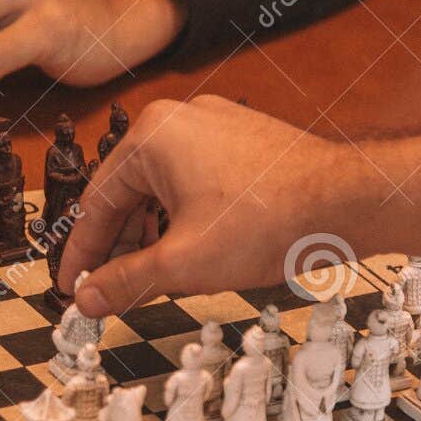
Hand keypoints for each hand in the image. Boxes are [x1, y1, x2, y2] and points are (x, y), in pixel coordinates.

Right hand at [60, 96, 363, 316]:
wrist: (347, 201)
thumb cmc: (269, 222)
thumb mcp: (184, 264)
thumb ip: (127, 282)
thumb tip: (87, 300)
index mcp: (151, 138)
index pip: (96, 205)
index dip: (82, 256)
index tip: (73, 290)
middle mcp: (178, 119)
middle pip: (128, 195)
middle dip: (120, 249)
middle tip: (110, 294)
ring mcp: (214, 125)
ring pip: (162, 190)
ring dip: (152, 236)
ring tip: (152, 281)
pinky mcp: (243, 140)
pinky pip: (194, 182)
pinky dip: (183, 219)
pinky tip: (191, 254)